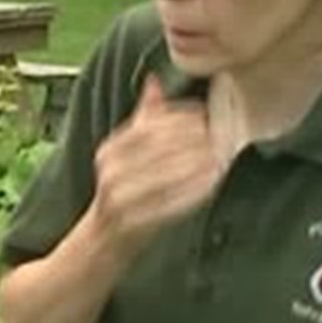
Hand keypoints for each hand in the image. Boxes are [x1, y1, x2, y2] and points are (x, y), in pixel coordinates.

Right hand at [89, 74, 221, 250]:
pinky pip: (169, 204)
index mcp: (109, 150)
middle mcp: (110, 171)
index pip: (146, 126)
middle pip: (157, 148)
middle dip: (192, 140)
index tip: (205, 115)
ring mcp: (118, 198)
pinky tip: (212, 182)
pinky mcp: (133, 223)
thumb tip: (154, 80)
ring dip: (196, 164)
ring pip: (165, 175)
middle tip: (219, 135)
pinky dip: (193, 192)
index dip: (178, 118)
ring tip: (220, 156)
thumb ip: (142, 119)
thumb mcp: (124, 153)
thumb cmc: (121, 193)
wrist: (101, 242)